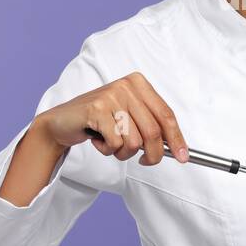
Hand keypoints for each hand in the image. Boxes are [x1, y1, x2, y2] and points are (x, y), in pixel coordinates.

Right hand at [36, 71, 189, 164]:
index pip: (166, 115)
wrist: (62, 121)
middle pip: (153, 132)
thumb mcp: (129, 117)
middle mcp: (127, 86)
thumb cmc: (99, 120)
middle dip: (152, 155)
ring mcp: (111, 95)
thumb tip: (177, 149)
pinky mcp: (96, 109)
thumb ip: (151, 126)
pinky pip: (115, 143)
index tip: (183, 157)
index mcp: (139, 84)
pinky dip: (108, 150)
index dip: (176, 139)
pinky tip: (98, 139)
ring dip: (123, 152)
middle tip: (144, 162)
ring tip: (111, 143)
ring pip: (134, 141)